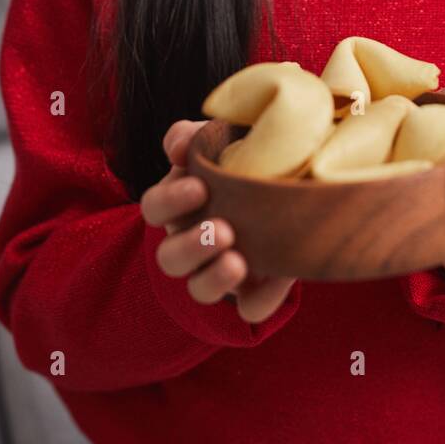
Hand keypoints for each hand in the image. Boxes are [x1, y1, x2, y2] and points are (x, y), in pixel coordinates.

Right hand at [140, 119, 297, 322]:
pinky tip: (280, 277)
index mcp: (177, 205)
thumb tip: (180, 148)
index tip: (199, 187)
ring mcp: (218, 271)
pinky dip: (263, 298)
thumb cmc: (241, 156)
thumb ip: (193, 136)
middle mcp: (190, 243)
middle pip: (169, 258)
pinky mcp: (252, 291)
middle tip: (222, 230)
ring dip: (214, 278)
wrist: (290, 180)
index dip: (170, 201)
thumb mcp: (218, 138)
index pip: (154, 208)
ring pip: (199, 290)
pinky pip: (250, 307)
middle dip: (192, 246)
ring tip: (237, 262)